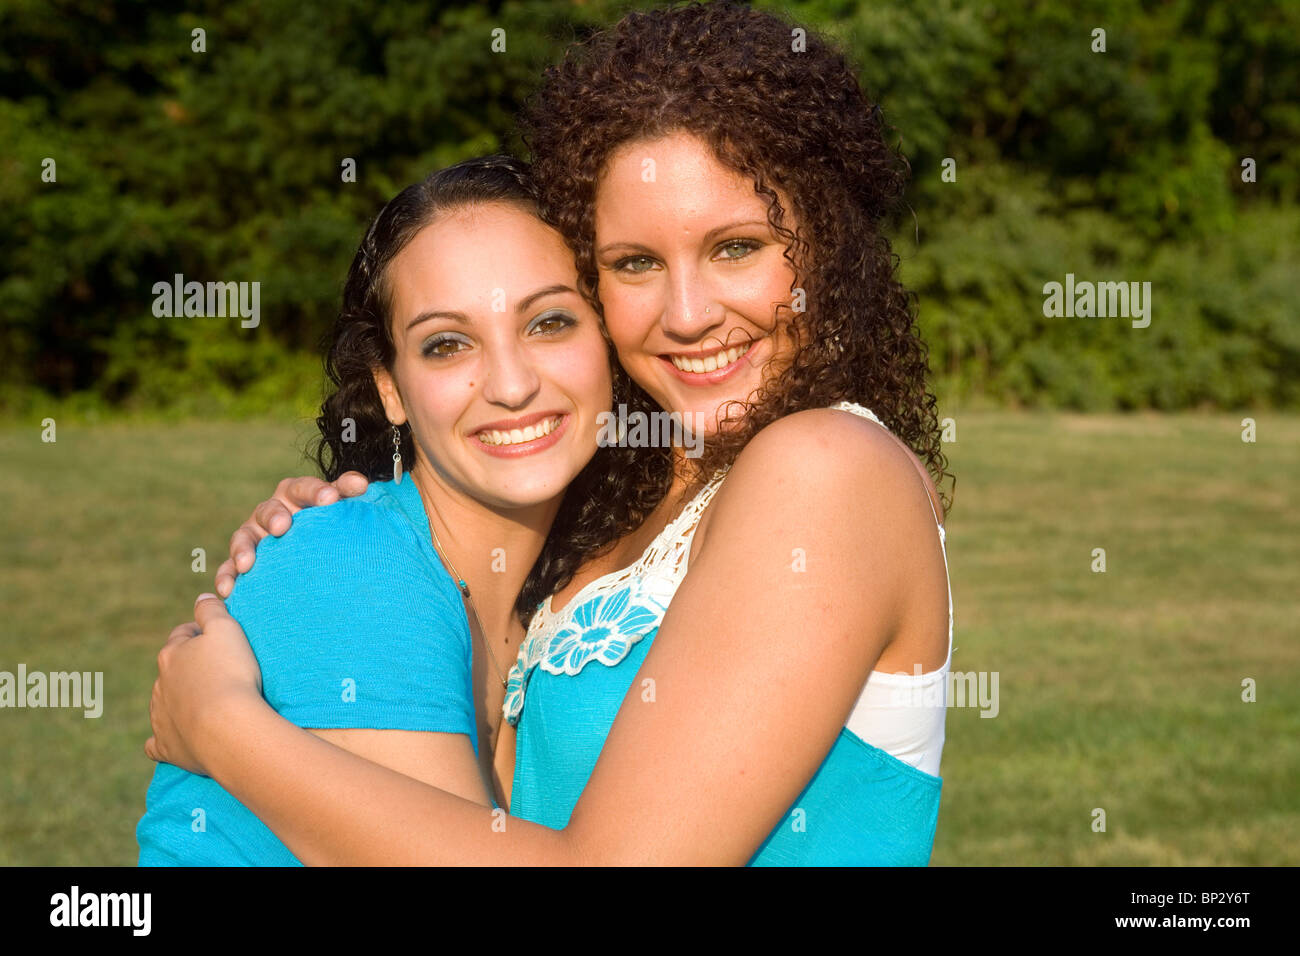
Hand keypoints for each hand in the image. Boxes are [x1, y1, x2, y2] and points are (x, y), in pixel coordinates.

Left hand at [145, 594, 264, 775]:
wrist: (227, 728)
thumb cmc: (230, 674)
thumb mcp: (226, 629)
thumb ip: (211, 610)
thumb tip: (201, 598)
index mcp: (172, 655)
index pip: (182, 636)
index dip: (199, 635)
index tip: (215, 638)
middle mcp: (160, 684)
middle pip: (172, 670)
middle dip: (188, 668)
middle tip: (216, 672)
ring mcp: (161, 716)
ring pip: (163, 702)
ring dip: (179, 700)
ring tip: (206, 704)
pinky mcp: (166, 745)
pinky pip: (157, 742)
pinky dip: (164, 738)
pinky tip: (174, 738)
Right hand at [214, 471, 367, 596]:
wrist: (312, 553)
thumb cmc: (328, 525)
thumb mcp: (338, 507)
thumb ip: (348, 492)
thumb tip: (362, 483)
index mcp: (296, 495)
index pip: (304, 488)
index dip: (316, 491)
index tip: (331, 498)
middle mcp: (271, 512)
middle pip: (268, 510)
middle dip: (274, 517)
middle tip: (282, 526)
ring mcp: (254, 536)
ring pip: (243, 538)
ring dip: (243, 549)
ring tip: (247, 564)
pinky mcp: (241, 561)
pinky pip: (229, 569)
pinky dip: (227, 578)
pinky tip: (228, 591)